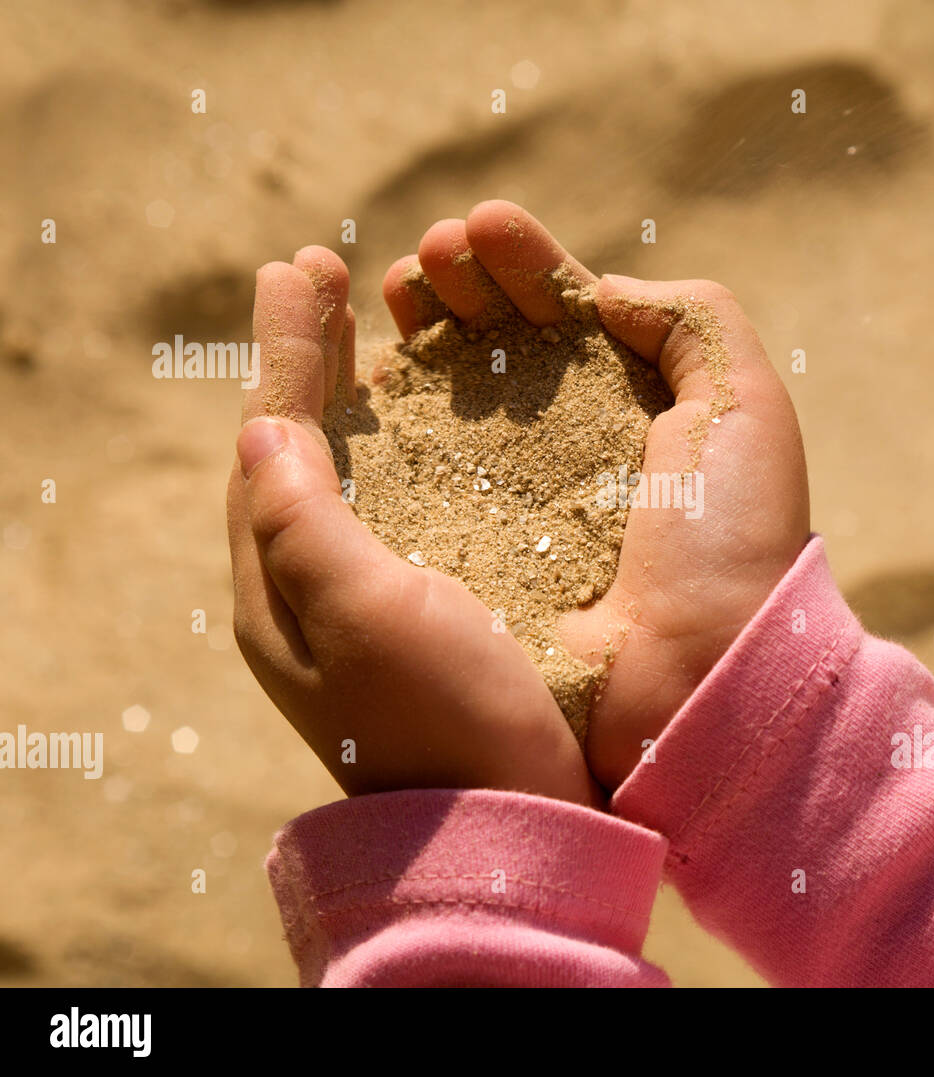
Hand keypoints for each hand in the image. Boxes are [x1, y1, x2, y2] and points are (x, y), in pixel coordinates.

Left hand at [226, 246, 598, 804]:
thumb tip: (257, 429)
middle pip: (300, 448)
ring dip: (357, 389)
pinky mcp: (433, 609)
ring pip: (353, 470)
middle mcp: (315, 590)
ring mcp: (375, 601)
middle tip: (323, 272)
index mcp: (280, 589)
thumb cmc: (446, 718)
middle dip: (311, 358)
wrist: (513, 814)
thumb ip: (300, 522)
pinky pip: (404, 503)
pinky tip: (434, 416)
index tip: (300, 267)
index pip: (268, 443)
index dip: (285, 353)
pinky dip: (409, 442)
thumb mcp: (364, 616)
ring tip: (376, 323)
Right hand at [380, 202, 810, 792]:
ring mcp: (521, 499)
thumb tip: (605, 291)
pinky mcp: (476, 549)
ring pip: (459, 395)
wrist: (697, 677)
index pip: (571, 315)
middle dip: (462, 286)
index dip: (525, 263)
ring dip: (426, 331)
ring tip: (399, 284)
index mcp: (641, 411)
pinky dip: (399, 416)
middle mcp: (577, 450)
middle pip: (504, 345)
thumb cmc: (729, 539)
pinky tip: (374, 368)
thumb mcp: (744, 407)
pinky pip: (427, 470)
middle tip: (429, 254)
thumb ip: (693, 321)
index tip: (483, 224)